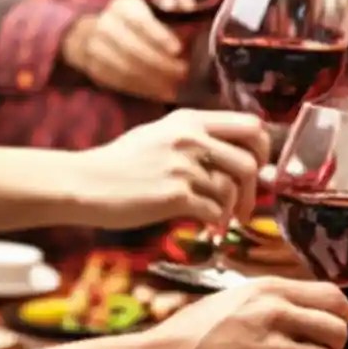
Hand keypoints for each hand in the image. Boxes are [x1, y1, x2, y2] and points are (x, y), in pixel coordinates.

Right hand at [62, 0, 186, 102]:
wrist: (93, 34)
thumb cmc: (134, 25)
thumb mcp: (147, 14)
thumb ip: (168, 20)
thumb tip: (184, 32)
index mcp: (122, 8)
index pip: (141, 22)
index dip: (160, 36)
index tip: (178, 50)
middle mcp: (106, 25)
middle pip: (134, 48)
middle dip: (161, 64)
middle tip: (182, 73)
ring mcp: (96, 47)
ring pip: (127, 68)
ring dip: (154, 81)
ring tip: (175, 89)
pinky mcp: (95, 68)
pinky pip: (121, 82)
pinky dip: (143, 90)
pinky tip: (161, 94)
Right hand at [77, 108, 270, 228]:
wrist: (84, 183)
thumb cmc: (121, 165)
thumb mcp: (160, 136)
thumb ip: (197, 140)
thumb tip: (239, 158)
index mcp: (189, 120)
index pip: (251, 125)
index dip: (263, 150)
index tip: (258, 169)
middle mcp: (189, 138)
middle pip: (250, 162)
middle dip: (255, 190)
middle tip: (248, 207)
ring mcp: (182, 166)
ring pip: (231, 191)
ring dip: (231, 211)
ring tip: (220, 220)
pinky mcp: (175, 195)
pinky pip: (214, 211)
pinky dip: (216, 223)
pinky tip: (208, 228)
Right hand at [147, 277, 347, 348]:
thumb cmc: (192, 333)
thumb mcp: (235, 299)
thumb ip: (276, 301)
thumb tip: (314, 310)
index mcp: (269, 290)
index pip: (332, 296)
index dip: (339, 313)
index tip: (334, 322)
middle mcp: (276, 315)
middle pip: (338, 328)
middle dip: (332, 342)